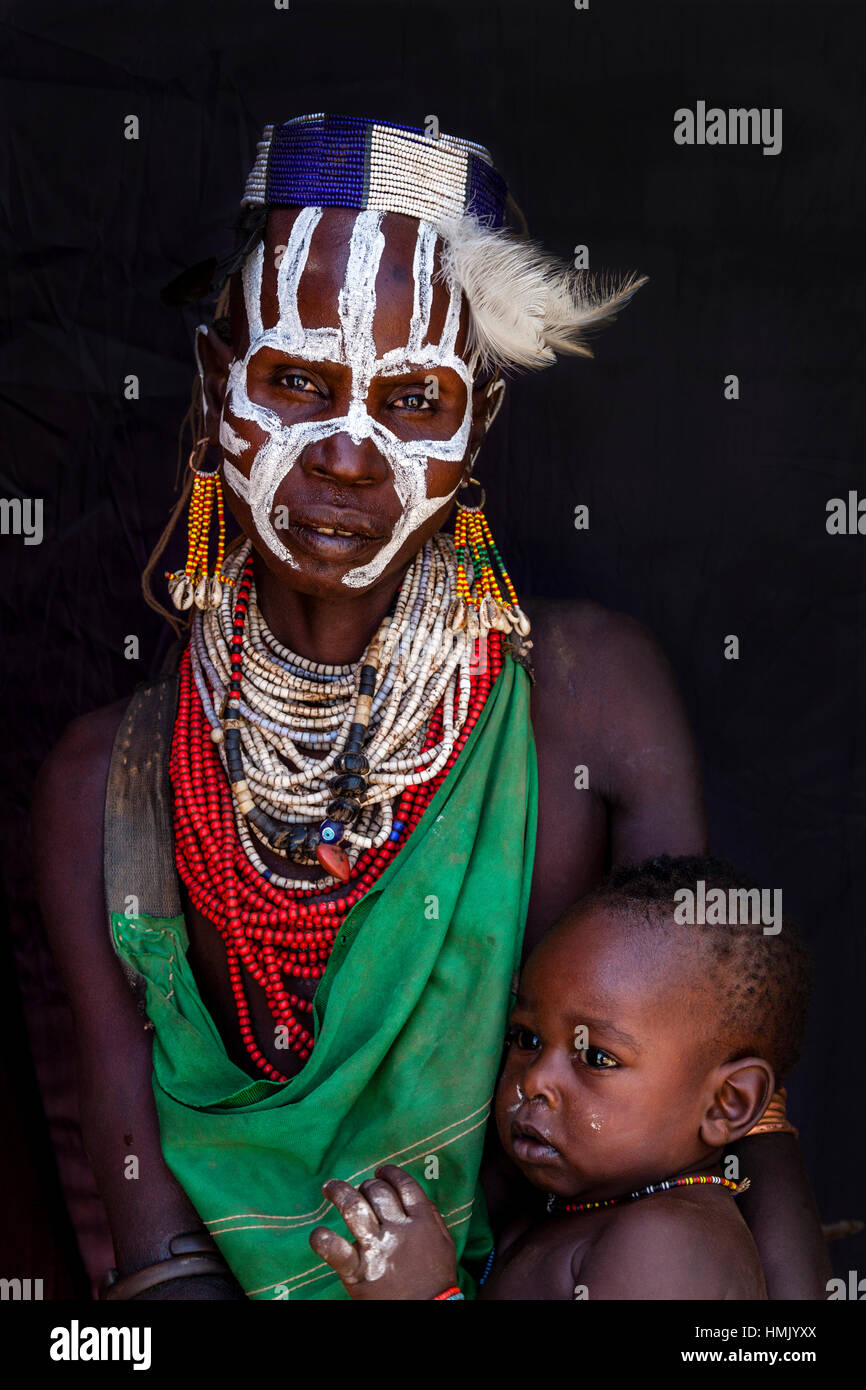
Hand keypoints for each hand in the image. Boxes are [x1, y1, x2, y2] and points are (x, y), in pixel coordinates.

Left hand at [309, 1164, 458, 1300]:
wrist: (428, 1312)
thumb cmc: (436, 1279)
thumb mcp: (443, 1242)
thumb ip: (430, 1216)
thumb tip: (413, 1196)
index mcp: (422, 1222)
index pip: (404, 1184)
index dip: (389, 1173)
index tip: (381, 1172)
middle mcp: (398, 1231)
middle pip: (377, 1192)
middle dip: (367, 1185)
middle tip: (361, 1190)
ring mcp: (377, 1250)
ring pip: (353, 1208)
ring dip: (339, 1192)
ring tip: (329, 1187)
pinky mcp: (358, 1272)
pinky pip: (334, 1250)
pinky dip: (322, 1240)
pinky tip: (318, 1233)